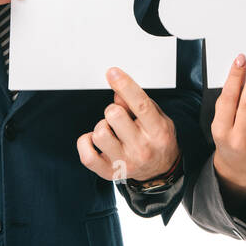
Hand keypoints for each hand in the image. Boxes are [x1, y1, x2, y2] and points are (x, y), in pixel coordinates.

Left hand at [76, 67, 179, 183]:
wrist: (160, 172)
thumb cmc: (157, 141)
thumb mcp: (158, 118)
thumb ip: (140, 104)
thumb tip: (118, 93)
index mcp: (157, 131)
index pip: (141, 104)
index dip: (125, 85)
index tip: (113, 73)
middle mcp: (142, 148)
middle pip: (114, 115)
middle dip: (113, 110)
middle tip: (119, 116)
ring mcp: (125, 162)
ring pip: (99, 134)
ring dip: (102, 126)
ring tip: (111, 130)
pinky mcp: (110, 172)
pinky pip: (87, 156)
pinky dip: (85, 143)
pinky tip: (94, 140)